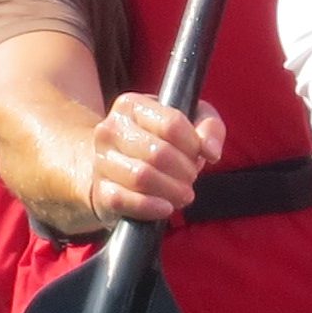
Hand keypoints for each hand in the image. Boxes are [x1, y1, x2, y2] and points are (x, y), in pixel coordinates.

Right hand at [89, 93, 224, 223]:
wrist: (119, 166)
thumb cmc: (161, 141)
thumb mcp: (191, 123)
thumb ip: (210, 128)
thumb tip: (211, 152)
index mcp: (131, 105)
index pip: (172, 124)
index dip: (193, 145)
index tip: (198, 154)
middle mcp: (110, 128)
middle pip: (159, 153)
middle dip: (184, 171)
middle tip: (190, 178)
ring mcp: (101, 160)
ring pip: (141, 177)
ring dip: (171, 190)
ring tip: (182, 194)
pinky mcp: (100, 189)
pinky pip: (123, 200)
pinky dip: (149, 207)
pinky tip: (165, 208)